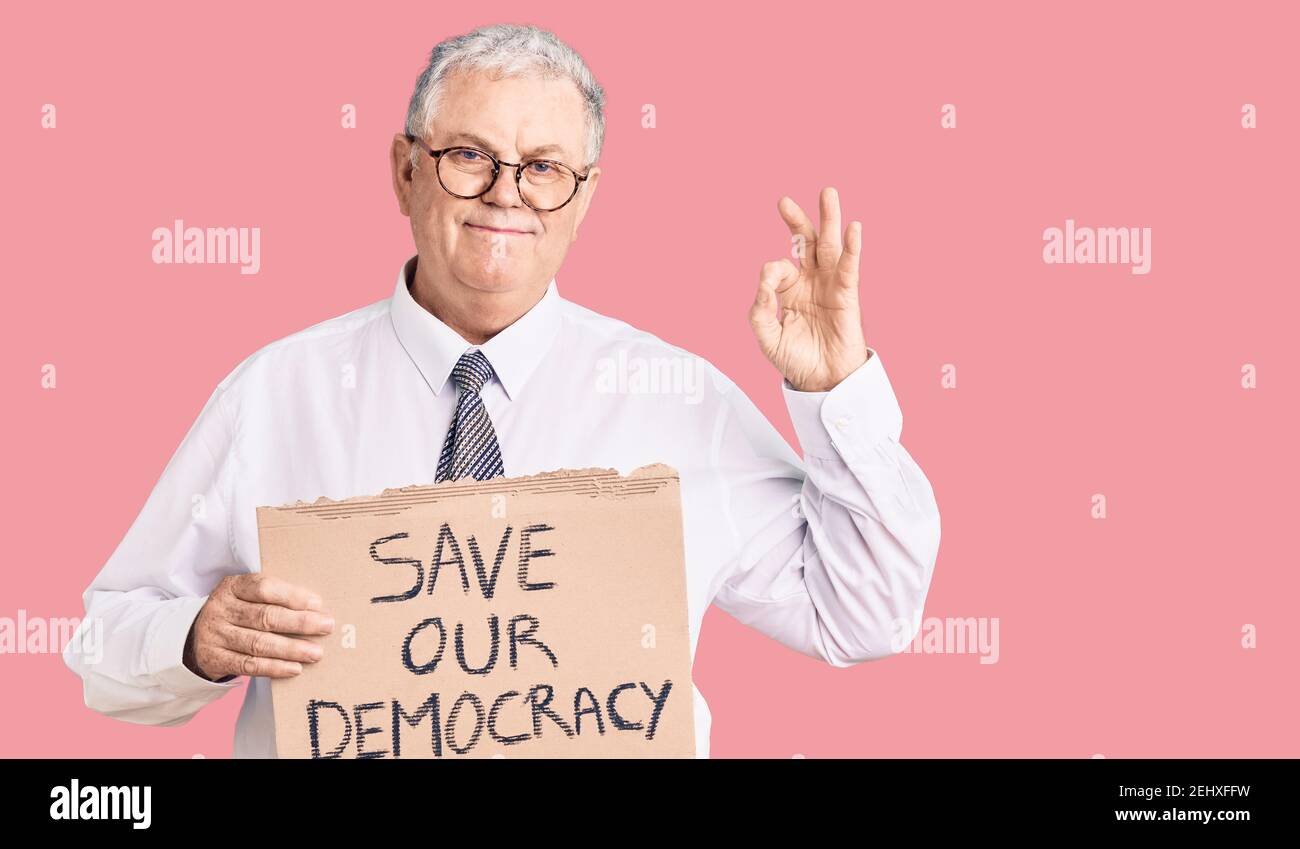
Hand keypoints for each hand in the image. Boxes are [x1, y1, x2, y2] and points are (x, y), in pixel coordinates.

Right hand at [183, 573, 334, 680]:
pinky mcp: (216, 659)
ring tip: (316, 652)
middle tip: (326, 626)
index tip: (317, 603)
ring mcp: (216, 636)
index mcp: (232, 587)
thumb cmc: (235, 613)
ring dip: (291, 648)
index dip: (291, 595)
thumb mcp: (245, 596)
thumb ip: (273, 598)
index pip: (263, 588)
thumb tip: (315, 608)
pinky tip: (295, 668)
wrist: (193, 637)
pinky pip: (249, 665)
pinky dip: (274, 668)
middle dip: (299, 622)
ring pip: (258, 643)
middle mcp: (221, 609)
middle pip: (264, 616)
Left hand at [748, 187, 870, 391]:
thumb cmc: (796, 360)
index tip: (770, 294)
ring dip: (829, 219)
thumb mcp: (767, 337)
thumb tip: (766, 281)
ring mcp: (829, 285)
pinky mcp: (847, 295)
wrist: (823, 381)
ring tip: (828, 193)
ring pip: (829, 246)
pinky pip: (850, 267)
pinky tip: (854, 229)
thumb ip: (760, 309)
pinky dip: (853, 248)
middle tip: (784, 201)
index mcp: (787, 290)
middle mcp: (810, 282)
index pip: (776, 268)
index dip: (771, 275)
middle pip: (805, 243)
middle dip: (797, 221)